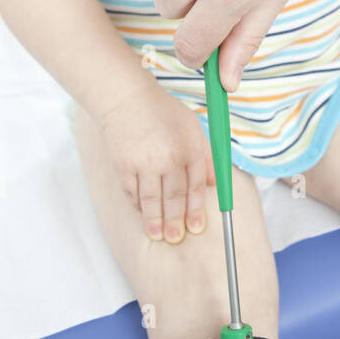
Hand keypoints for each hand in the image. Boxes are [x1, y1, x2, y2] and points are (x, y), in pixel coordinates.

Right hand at [99, 84, 215, 244]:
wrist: (128, 99)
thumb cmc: (165, 114)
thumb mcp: (193, 128)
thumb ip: (205, 156)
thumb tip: (216, 184)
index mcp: (189, 148)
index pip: (196, 187)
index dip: (196, 210)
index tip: (197, 228)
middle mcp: (168, 157)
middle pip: (174, 198)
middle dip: (176, 222)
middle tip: (177, 238)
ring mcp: (143, 163)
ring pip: (151, 200)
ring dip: (155, 221)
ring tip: (158, 235)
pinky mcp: (123, 165)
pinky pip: (132, 193)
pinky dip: (138, 206)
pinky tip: (143, 213)